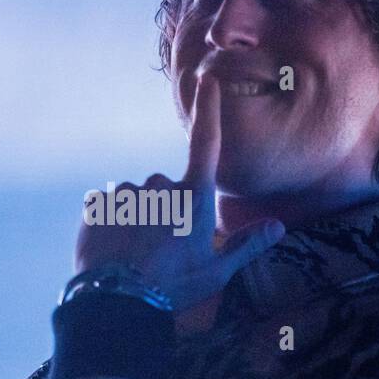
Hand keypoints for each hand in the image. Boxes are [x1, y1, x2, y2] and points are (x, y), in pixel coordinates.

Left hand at [73, 75, 285, 311]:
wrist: (116, 301)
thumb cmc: (172, 288)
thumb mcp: (216, 271)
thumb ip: (247, 244)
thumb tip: (278, 226)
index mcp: (193, 198)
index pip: (206, 142)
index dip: (209, 109)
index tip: (208, 78)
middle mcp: (160, 187)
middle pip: (167, 188)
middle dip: (167, 209)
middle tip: (165, 249)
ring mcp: (127, 194)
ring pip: (137, 199)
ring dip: (139, 218)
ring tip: (137, 255)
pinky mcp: (99, 205)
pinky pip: (110, 207)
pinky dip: (114, 224)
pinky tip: (117, 252)